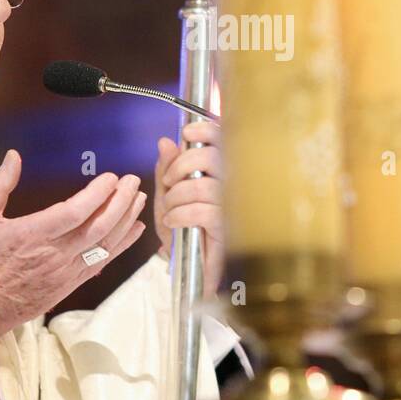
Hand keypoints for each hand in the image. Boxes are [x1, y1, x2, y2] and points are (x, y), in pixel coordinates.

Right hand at [0, 150, 146, 337]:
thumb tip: (13, 156)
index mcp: (33, 234)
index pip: (74, 212)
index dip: (97, 194)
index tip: (111, 177)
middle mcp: (54, 253)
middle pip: (98, 227)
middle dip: (120, 202)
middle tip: (133, 182)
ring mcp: (66, 270)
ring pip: (105, 245)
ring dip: (126, 220)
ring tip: (139, 199)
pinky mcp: (71, 283)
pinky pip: (102, 262)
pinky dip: (122, 245)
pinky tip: (135, 229)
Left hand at [153, 121, 223, 295]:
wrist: (191, 270)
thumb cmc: (184, 234)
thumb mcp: (167, 198)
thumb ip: (166, 170)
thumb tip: (166, 142)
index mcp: (221, 173)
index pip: (225, 139)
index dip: (207, 129)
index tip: (186, 134)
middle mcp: (234, 185)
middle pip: (213, 157)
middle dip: (181, 165)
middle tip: (168, 182)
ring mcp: (234, 206)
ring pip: (204, 186)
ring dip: (176, 197)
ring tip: (169, 210)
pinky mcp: (230, 229)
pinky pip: (204, 212)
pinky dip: (180, 215)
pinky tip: (174, 222)